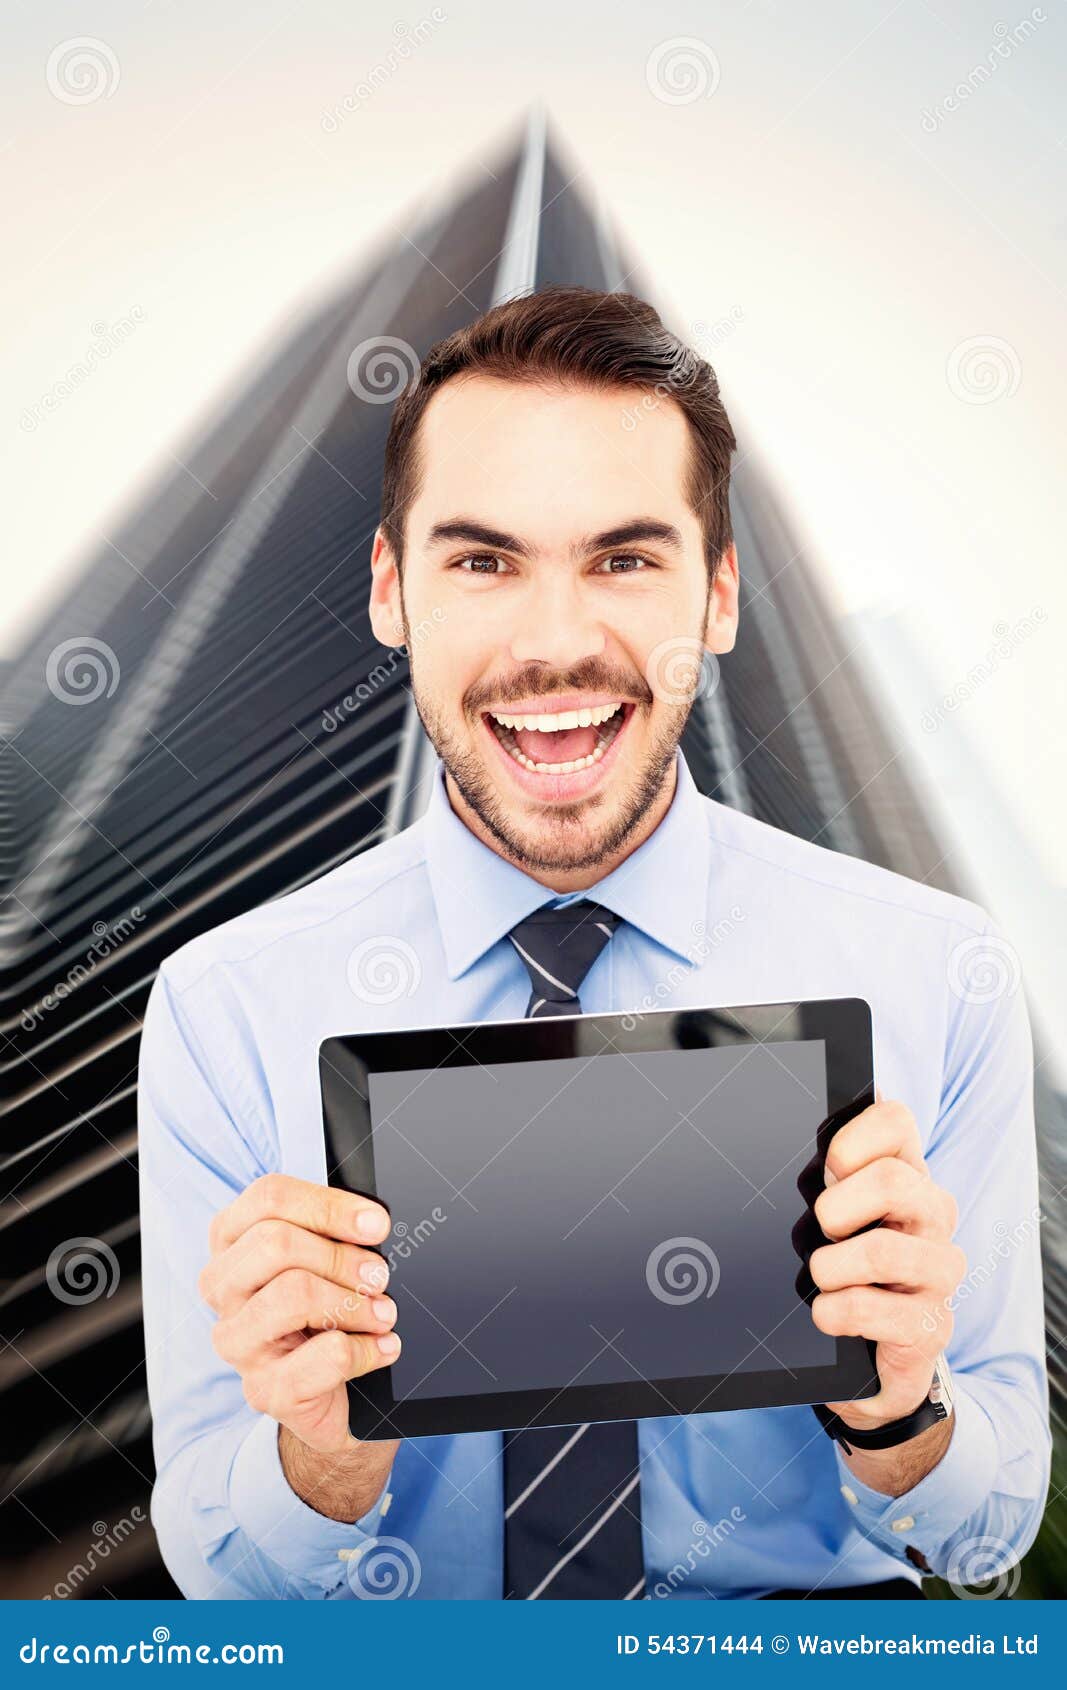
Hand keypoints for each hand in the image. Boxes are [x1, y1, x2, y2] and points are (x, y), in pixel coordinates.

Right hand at [199, 1173, 400, 1454]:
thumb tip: (371, 1223)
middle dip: (341, 1257)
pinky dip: (366, 1348)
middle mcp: (222, 1287)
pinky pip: (326, 1354)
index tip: (376, 1224)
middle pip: (275, 1242)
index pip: (269, 1197)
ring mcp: (236, 1340)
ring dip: (353, 1303)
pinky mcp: (263, 1389)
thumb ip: (332, 1231)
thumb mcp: (320, 1258)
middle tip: (379, 1275)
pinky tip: (382, 1347)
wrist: (322, 1390)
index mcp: (231, 1238)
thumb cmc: (321, 1308)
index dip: (329, 1206)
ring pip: (293, 1294)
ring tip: (383, 1314)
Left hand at [809, 1097, 965, 1432]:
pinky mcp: (930, 1325)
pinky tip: (829, 1314)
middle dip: (835, 1209)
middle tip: (822, 1232)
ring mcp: (939, 1271)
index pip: (897, 1121)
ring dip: (830, 1267)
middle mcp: (933, 1216)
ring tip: (823, 1278)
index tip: (829, 1167)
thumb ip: (826, 1173)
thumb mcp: (835, 1213)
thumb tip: (786, 1134)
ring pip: (881, 1251)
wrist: (875, 1355)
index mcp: (908, 1175)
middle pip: (893, 1181)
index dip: (854, 1138)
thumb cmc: (848, 1269)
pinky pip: (869, 1309)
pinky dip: (834, 1312)